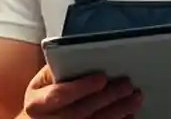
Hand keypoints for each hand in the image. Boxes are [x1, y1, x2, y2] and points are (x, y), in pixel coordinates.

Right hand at [23, 64, 141, 117]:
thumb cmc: (45, 94)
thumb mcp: (44, 80)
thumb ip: (60, 70)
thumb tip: (84, 56)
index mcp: (36, 103)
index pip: (59, 95)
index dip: (82, 87)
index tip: (102, 77)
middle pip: (80, 112)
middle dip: (106, 98)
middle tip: (126, 85)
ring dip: (117, 111)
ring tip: (134, 98)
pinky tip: (129, 114)